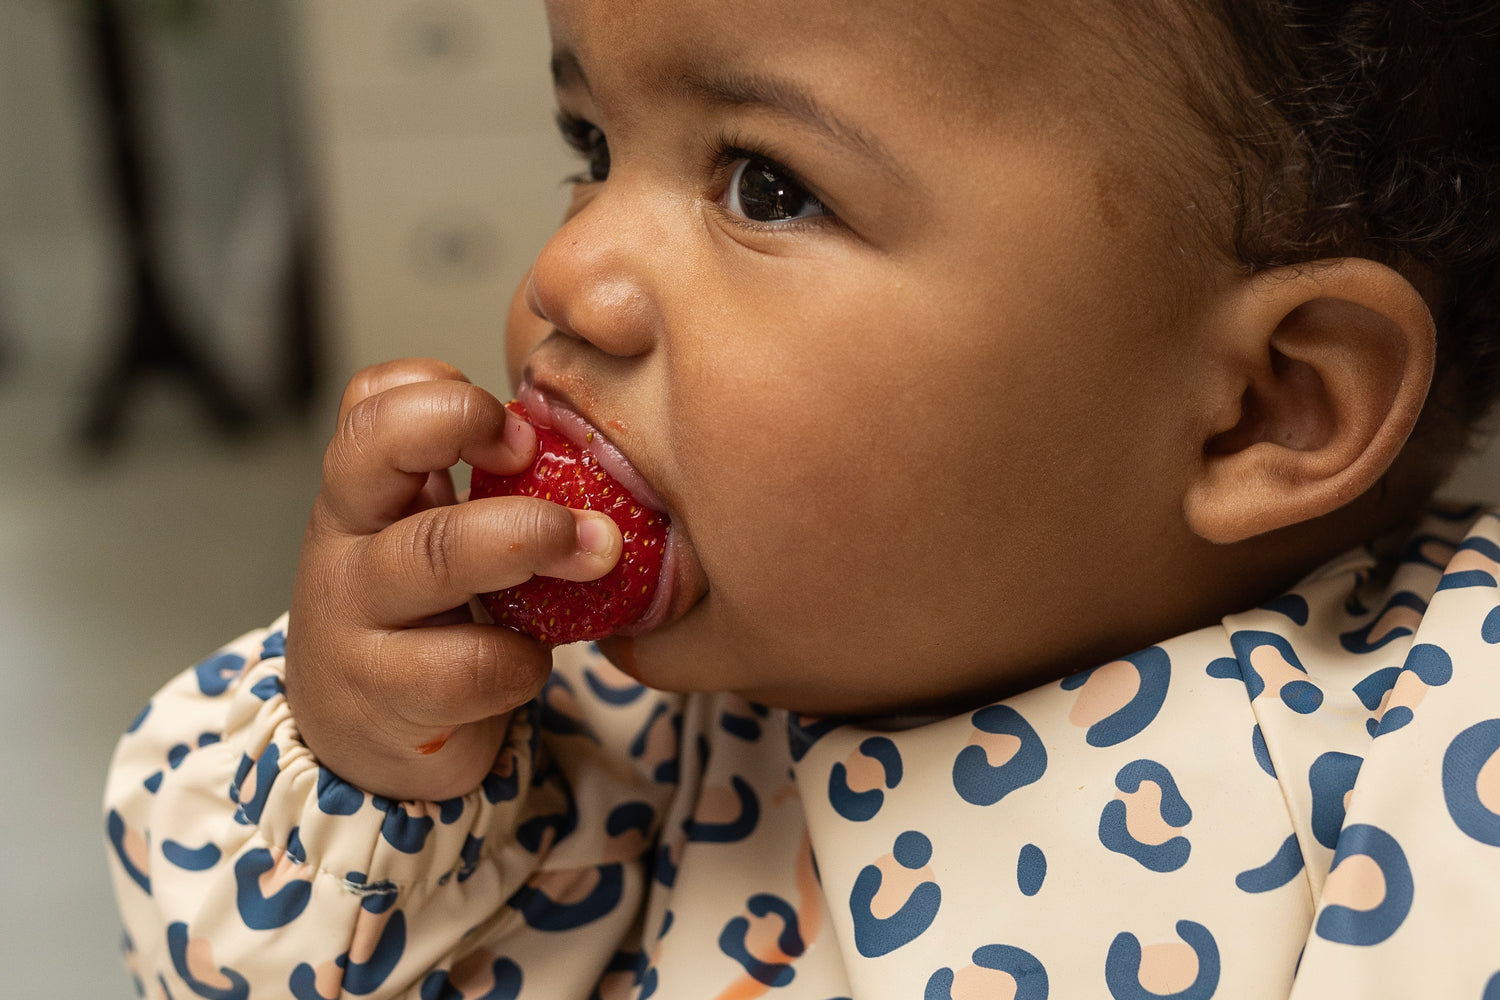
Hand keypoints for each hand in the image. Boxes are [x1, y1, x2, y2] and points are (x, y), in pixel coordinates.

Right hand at [284, 358, 621, 801]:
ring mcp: (353, 618)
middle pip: (374, 446)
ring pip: (431, 553)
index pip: (372, 399)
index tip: (520, 427)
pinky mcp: (383, 697)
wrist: (365, 740)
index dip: (444, 391)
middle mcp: (344, 539)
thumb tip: (593, 450)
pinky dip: (523, 659)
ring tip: (594, 553)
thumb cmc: (423, 618)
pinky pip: (469, 665)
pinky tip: (530, 664)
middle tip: (538, 453)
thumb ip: (489, 490)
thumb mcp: (440, 537)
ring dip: (526, 540)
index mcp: (365, 490)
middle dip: (469, 428)